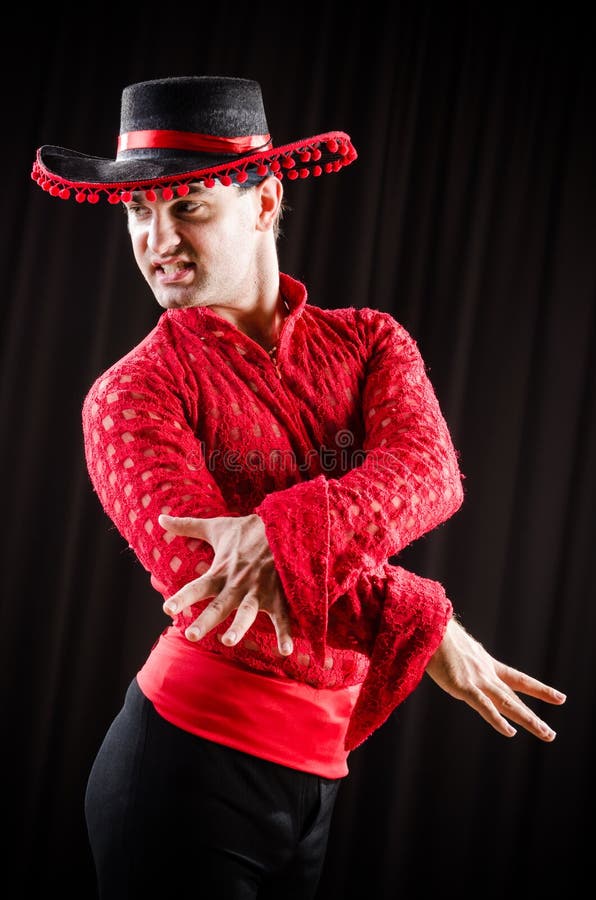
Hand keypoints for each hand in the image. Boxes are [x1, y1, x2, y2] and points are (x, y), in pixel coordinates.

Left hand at [158, 513, 292, 655]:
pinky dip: (285, 633)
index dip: (183, 598)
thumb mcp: (216, 527)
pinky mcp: (279, 594)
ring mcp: (259, 590)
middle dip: (206, 620)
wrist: (282, 524)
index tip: (167, 609)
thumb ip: (187, 526)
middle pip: (219, 605)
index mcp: (221, 572)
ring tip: (228, 641)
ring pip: (247, 612)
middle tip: (190, 636)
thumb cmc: (248, 529)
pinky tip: (285, 651)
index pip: (197, 587)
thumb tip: (160, 518)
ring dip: (238, 627)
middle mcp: (237, 584)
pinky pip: (282, 616)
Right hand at [426, 617, 565, 740]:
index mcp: (486, 663)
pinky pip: (483, 706)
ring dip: (528, 720)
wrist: (429, 625)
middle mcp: (486, 672)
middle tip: (551, 734)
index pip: (518, 679)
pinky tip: (510, 732)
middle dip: (533, 716)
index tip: (559, 697)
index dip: (539, 689)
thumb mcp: (455, 646)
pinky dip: (497, 720)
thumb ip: (460, 656)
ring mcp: (477, 679)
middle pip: (515, 697)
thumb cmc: (437, 633)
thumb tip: (456, 658)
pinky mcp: (462, 685)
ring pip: (508, 703)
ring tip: (547, 734)